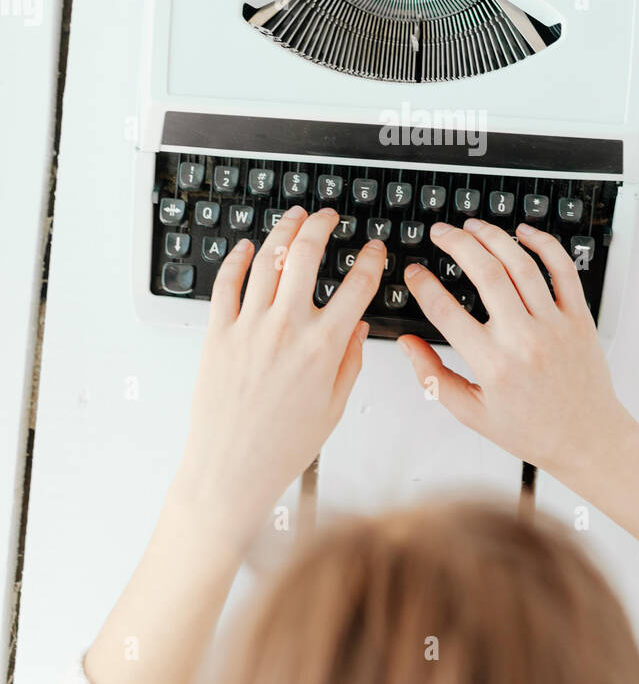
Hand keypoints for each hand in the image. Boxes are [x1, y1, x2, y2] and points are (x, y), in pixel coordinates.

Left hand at [174, 205, 385, 547]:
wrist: (232, 468)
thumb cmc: (283, 445)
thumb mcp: (334, 406)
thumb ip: (351, 361)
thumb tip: (358, 326)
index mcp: (324, 346)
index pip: (357, 286)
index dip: (371, 260)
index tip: (374, 250)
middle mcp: (287, 328)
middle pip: (307, 255)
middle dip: (322, 225)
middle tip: (328, 215)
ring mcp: (249, 327)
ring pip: (267, 259)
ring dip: (284, 231)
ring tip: (294, 218)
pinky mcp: (219, 333)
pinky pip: (226, 284)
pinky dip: (236, 259)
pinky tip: (245, 248)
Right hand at [398, 219, 635, 489]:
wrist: (588, 438)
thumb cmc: (532, 429)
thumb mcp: (471, 412)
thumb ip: (433, 376)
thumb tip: (408, 344)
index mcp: (493, 364)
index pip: (446, 312)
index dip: (423, 285)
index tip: (414, 272)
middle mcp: (523, 339)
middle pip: (485, 273)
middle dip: (457, 244)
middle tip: (441, 232)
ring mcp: (554, 324)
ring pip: (521, 264)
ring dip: (494, 237)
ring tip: (473, 226)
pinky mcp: (578, 318)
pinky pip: (563, 270)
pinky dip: (544, 244)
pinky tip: (524, 233)